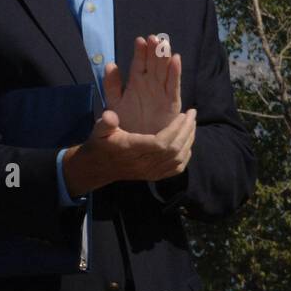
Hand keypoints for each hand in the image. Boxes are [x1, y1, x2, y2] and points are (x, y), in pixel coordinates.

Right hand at [62, 107, 196, 194]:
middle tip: (192, 115)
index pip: (161, 142)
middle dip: (186, 130)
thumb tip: (110, 115)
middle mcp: (144, 164)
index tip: (183, 114)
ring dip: (189, 141)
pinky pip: (176, 169)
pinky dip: (186, 156)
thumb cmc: (100, 144)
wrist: (97, 167)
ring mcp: (150, 172)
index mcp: (133, 150)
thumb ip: (105, 123)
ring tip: (192, 125)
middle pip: (174, 149)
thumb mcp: (99, 130)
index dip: (176, 129)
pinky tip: (188, 143)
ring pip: (178, 159)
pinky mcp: (154, 176)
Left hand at [103, 35, 181, 135]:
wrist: (136, 145)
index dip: (140, 52)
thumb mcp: (114, 103)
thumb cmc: (125, 123)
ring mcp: (161, 92)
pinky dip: (175, 73)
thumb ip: (111, 85)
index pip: (138, 64)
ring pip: (164, 71)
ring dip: (165, 58)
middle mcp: (150, 84)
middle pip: (153, 64)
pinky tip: (176, 59)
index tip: (140, 40)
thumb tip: (109, 64)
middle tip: (154, 38)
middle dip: (154, 50)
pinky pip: (174, 85)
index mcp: (135, 83)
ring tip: (165, 44)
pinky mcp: (172, 102)